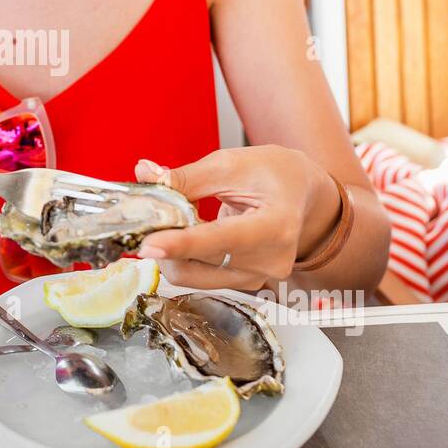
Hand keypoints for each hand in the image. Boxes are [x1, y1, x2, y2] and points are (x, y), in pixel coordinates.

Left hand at [134, 145, 341, 290]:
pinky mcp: (247, 283)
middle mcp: (270, 260)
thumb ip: (186, 177)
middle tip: (150, 218)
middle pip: (200, 264)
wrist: (302, 194)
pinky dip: (187, 257)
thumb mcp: (231, 164)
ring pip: (195, 275)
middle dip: (166, 243)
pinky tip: (191, 235)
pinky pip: (203, 276)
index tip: (148, 245)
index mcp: (275, 226)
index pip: (220, 240)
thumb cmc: (274, 174)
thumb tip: (145, 174)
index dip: (181, 244)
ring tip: (176, 222)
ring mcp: (260, 277)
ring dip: (174, 252)